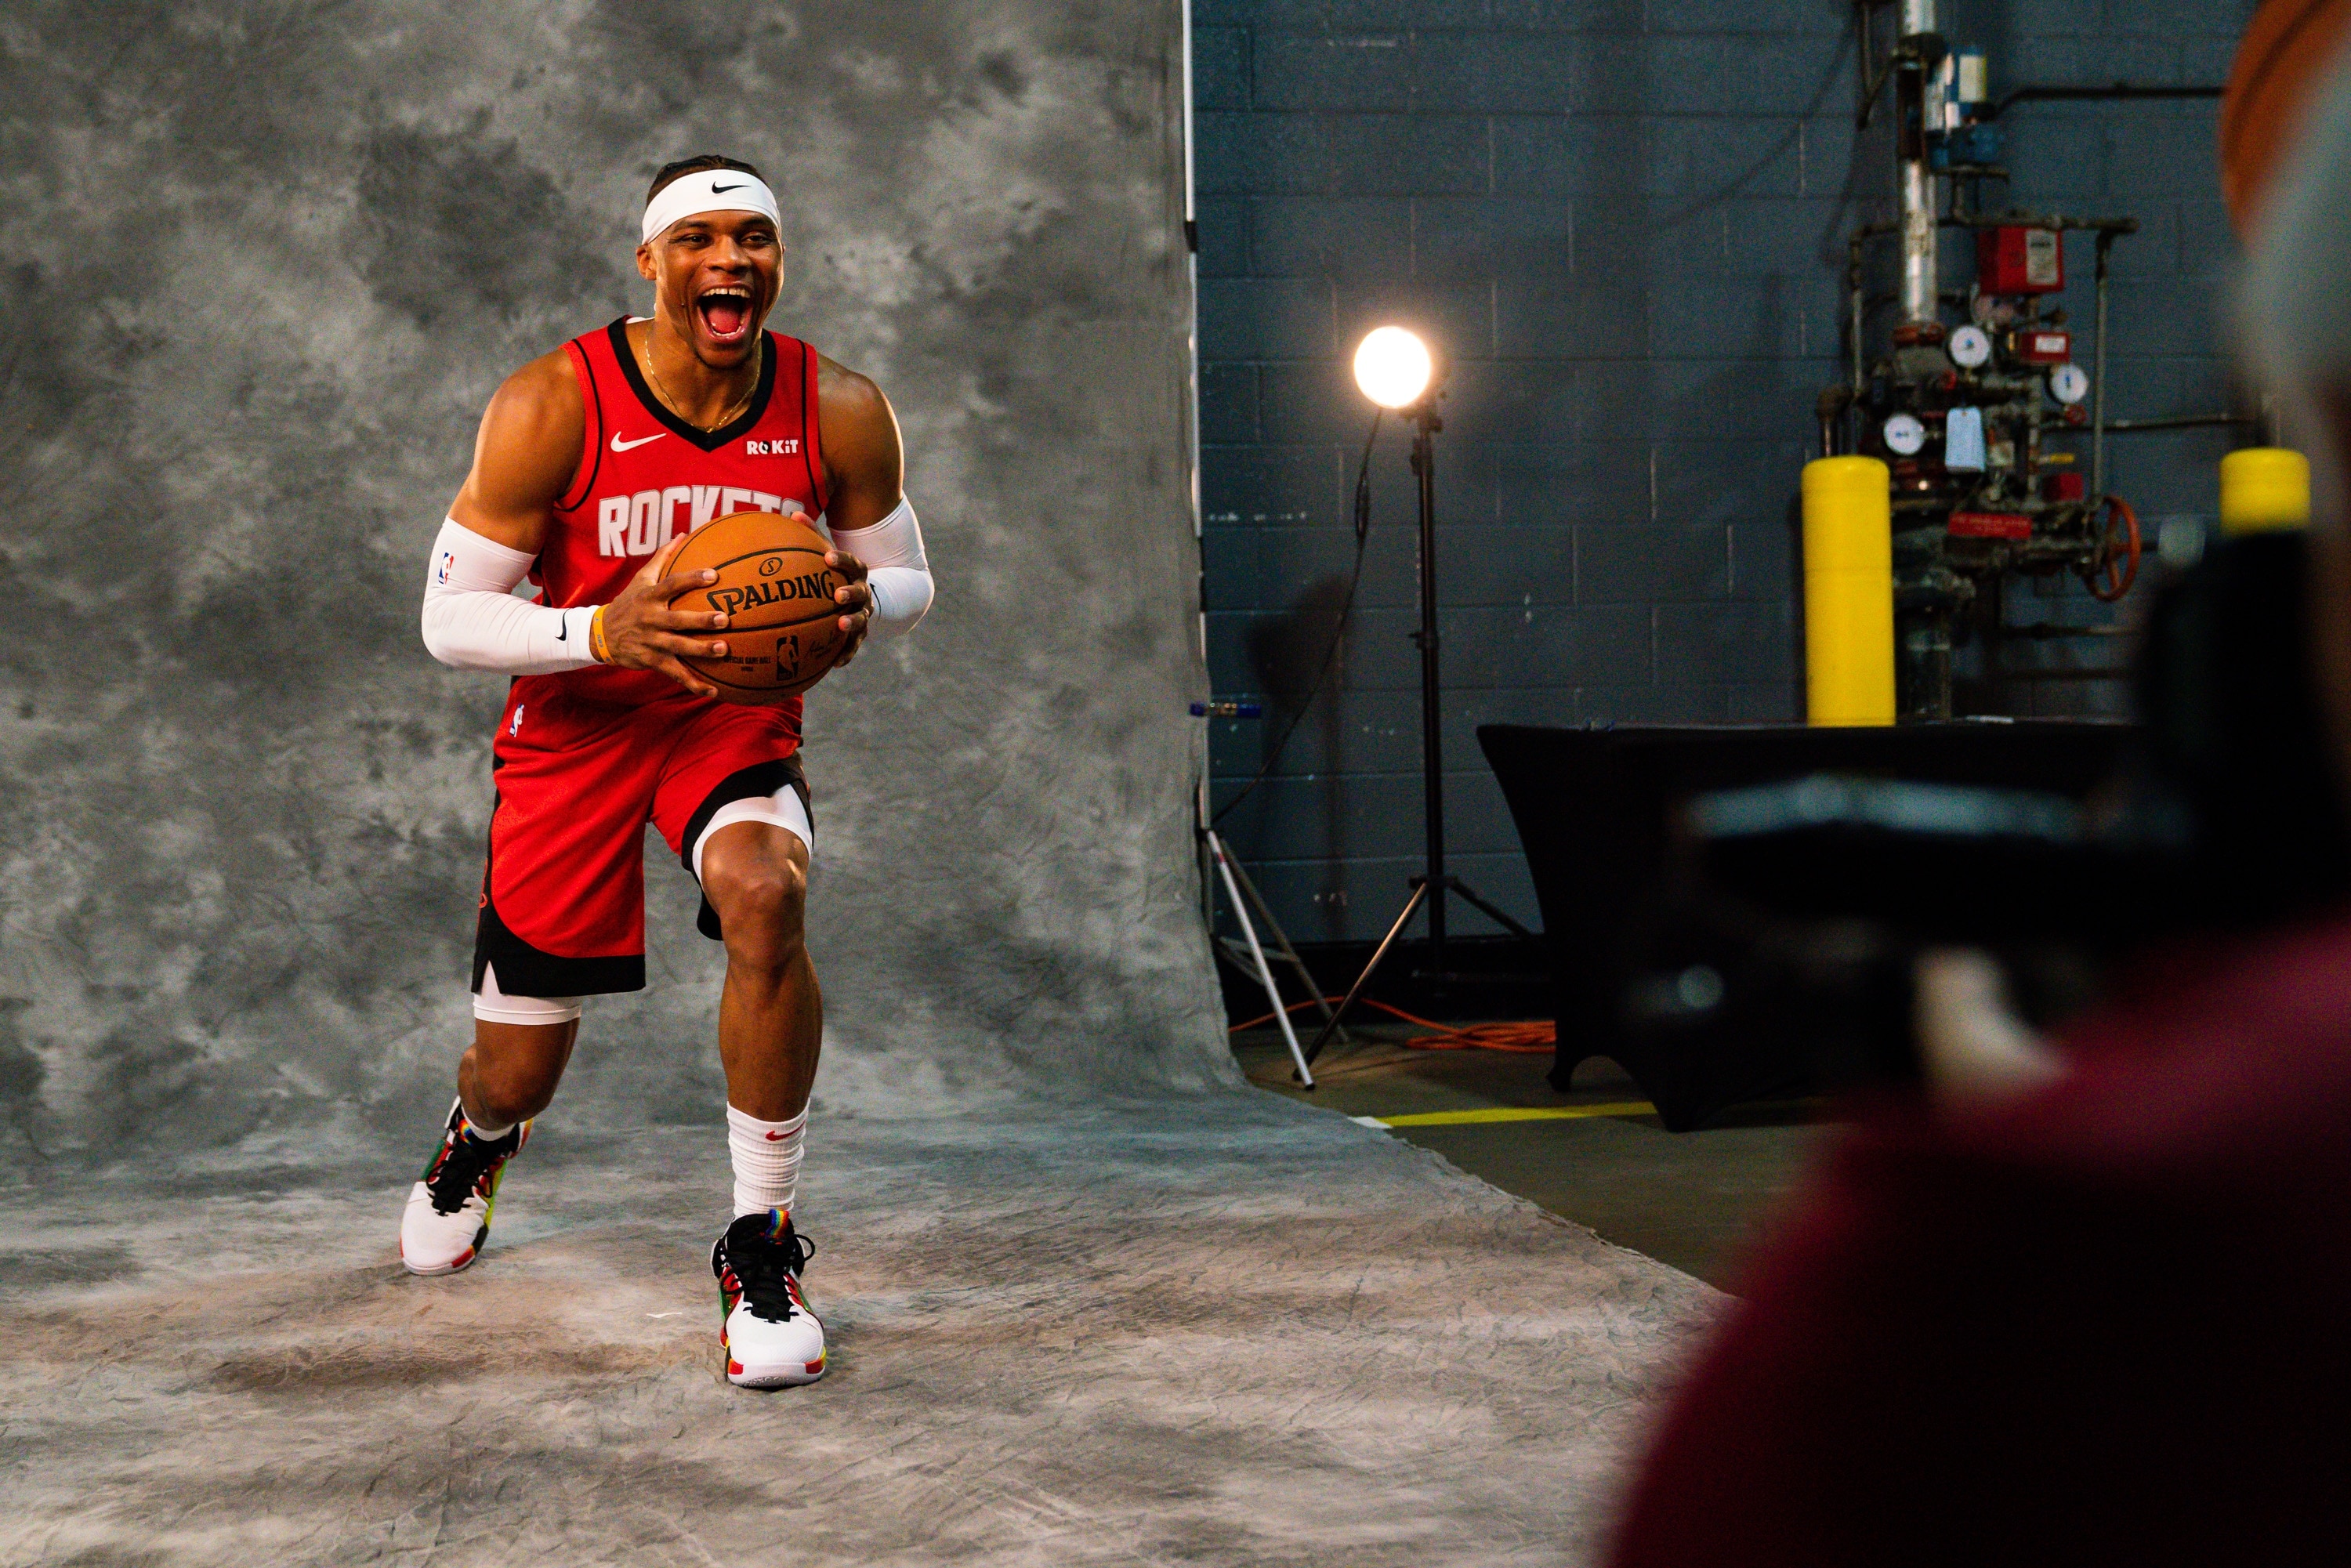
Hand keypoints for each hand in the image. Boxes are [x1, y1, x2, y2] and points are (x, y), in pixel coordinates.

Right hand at [598, 533, 729, 697]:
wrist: (600, 635)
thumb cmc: (628, 603)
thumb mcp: (641, 579)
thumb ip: (663, 558)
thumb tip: (684, 534)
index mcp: (649, 596)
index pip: (671, 584)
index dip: (691, 579)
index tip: (714, 574)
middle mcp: (650, 619)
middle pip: (678, 619)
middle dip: (701, 620)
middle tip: (725, 619)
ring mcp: (651, 642)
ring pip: (678, 647)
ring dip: (701, 650)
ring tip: (723, 650)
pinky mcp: (652, 661)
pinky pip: (676, 673)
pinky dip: (694, 684)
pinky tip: (714, 691)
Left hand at [824, 543, 875, 666]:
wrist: (866, 597)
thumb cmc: (836, 574)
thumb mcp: (828, 553)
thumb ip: (813, 537)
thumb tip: (793, 515)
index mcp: (856, 572)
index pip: (851, 563)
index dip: (841, 560)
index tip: (828, 558)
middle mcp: (864, 592)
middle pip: (860, 592)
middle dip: (850, 593)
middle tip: (838, 596)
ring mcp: (864, 613)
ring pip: (861, 619)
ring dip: (852, 623)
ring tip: (841, 626)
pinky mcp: (860, 634)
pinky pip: (854, 645)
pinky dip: (847, 654)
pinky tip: (836, 664)